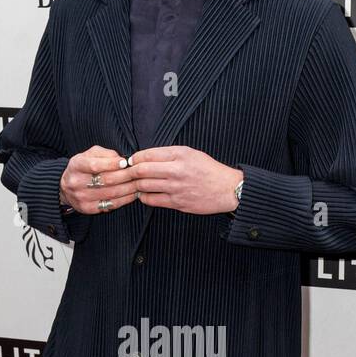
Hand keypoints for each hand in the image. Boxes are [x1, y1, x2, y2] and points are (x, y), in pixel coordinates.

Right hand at [60, 146, 139, 213]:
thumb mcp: (89, 155)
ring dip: (129, 188)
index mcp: (76, 166)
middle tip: (139, 173)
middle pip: (106, 180)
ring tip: (140, 183)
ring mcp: (82, 197)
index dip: (112, 164)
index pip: (95, 165)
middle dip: (126, 176)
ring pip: (111, 193)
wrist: (66, 188)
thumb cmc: (83, 168)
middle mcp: (77, 182)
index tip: (126, 162)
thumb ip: (105, 154)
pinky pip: (111, 204)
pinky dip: (125, 199)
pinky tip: (133, 194)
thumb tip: (121, 160)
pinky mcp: (88, 208)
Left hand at [127, 146, 242, 213]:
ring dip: (136, 185)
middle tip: (127, 173)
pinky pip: (153, 201)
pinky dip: (144, 197)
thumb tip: (145, 157)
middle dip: (130, 171)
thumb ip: (169, 154)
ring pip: (144, 186)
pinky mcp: (178, 203)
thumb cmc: (208, 169)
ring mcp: (177, 188)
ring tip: (135, 183)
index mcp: (180, 155)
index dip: (134, 158)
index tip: (131, 161)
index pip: (147, 154)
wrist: (227, 189)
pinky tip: (145, 194)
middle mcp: (177, 170)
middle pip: (142, 170)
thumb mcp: (191, 153)